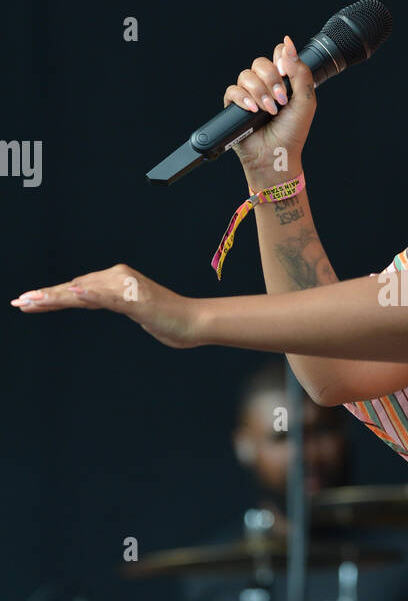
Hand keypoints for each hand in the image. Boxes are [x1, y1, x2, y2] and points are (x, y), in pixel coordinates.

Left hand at [10, 264, 200, 348]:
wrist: (194, 321)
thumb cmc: (166, 318)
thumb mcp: (132, 309)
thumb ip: (109, 301)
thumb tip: (85, 296)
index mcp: (116, 280)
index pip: (76, 288)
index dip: (50, 296)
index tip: (27, 302)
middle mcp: (119, 278)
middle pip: (75, 289)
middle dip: (45, 296)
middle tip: (20, 302)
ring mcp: (127, 289)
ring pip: (85, 292)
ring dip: (57, 296)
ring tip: (33, 300)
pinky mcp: (136, 300)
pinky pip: (108, 298)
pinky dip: (90, 295)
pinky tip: (73, 294)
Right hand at [223, 33, 316, 180]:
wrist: (276, 155)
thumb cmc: (292, 132)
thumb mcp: (305, 101)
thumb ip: (300, 72)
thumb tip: (288, 44)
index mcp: (283, 81)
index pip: (278, 55)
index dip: (281, 59)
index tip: (286, 74)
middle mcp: (265, 85)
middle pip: (260, 62)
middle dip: (271, 80)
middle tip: (281, 100)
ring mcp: (249, 95)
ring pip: (246, 76)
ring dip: (259, 92)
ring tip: (269, 110)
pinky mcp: (234, 106)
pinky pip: (232, 90)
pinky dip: (243, 99)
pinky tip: (253, 110)